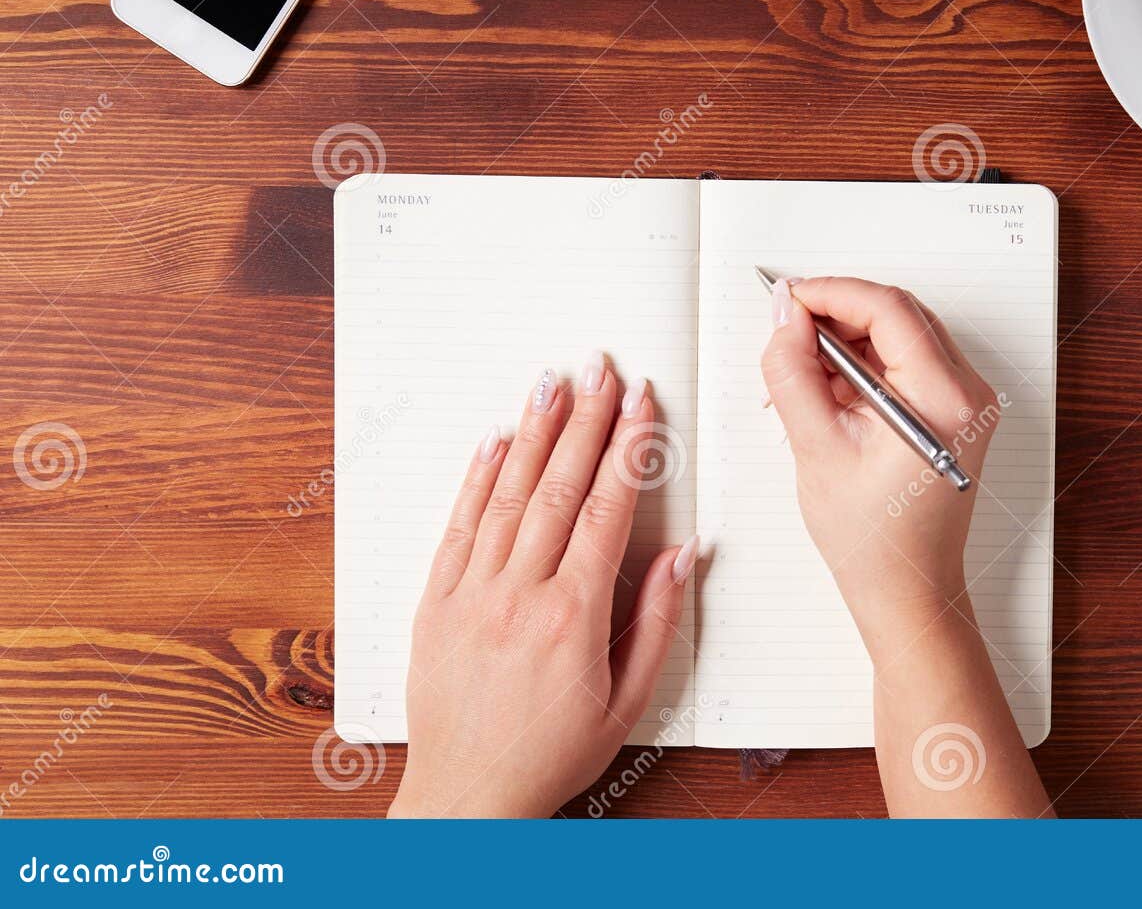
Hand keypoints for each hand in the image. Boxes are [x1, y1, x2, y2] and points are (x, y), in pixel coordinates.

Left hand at [389, 354, 696, 818]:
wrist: (468, 796)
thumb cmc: (550, 754)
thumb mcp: (627, 701)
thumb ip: (656, 621)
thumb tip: (680, 554)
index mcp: (573, 616)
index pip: (606, 510)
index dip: (628, 449)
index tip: (643, 405)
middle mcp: (518, 594)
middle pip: (558, 487)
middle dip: (586, 420)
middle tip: (602, 369)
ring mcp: (471, 593)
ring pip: (506, 494)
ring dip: (533, 432)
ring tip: (552, 383)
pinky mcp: (436, 602)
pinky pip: (458, 526)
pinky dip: (476, 477)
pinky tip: (494, 440)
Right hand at [761, 278, 1051, 816]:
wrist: (908, 591)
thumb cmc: (873, 540)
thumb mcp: (816, 448)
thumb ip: (793, 372)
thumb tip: (783, 316)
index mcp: (945, 400)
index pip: (888, 309)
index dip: (831, 293)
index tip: (786, 300)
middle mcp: (968, 393)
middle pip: (898, 315)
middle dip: (837, 313)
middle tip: (785, 329)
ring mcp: (966, 402)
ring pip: (900, 334)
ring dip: (847, 339)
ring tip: (801, 374)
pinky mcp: (953, 412)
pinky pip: (906, 362)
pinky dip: (864, 364)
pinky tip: (828, 391)